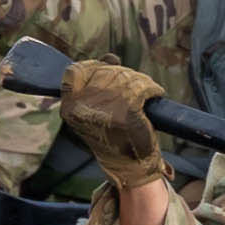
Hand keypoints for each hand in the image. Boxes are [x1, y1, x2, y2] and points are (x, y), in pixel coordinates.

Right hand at [58, 58, 167, 192]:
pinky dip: (152, 89)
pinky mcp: (127, 115)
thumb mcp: (93, 111)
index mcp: (70, 108)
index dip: (93, 66)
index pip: (74, 72)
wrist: (129, 167)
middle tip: (134, 85)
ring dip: (139, 82)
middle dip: (123, 75)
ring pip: (125, 78)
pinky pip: (142, 88)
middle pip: (105, 72)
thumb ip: (94, 85)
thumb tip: (109, 57)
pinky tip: (154, 94)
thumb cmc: (112, 136)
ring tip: (144, 92)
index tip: (108, 65)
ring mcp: (105, 112)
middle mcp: (83, 109)